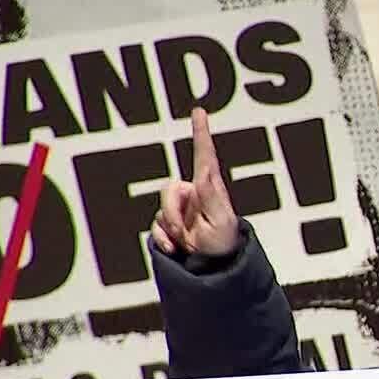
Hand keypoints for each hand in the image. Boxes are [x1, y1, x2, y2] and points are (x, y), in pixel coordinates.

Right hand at [150, 107, 239, 257]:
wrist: (214, 267)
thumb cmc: (224, 243)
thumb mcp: (223, 223)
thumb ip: (211, 199)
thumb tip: (204, 175)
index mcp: (210, 188)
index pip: (204, 156)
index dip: (201, 133)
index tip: (199, 111)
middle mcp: (192, 193)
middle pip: (167, 190)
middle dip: (172, 214)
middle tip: (187, 235)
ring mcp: (178, 207)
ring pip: (159, 211)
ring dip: (171, 231)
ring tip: (189, 244)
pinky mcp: (168, 223)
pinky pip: (154, 227)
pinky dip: (163, 240)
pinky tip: (175, 250)